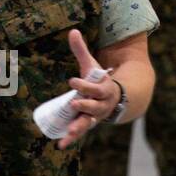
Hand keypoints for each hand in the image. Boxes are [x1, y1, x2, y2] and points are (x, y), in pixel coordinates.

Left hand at [57, 28, 117, 150]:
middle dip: (84, 105)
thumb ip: (81, 51)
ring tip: (69, 133)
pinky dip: (71, 139)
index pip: (94, 87)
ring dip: (78, 128)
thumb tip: (72, 31)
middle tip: (73, 104)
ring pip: (87, 123)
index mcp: (103, 89)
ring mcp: (94, 116)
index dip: (83, 85)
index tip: (71, 81)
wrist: (114, 98)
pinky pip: (80, 132)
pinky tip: (60, 144)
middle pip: (93, 106)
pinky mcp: (87, 124)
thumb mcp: (91, 66)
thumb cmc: (98, 79)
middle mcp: (100, 105)